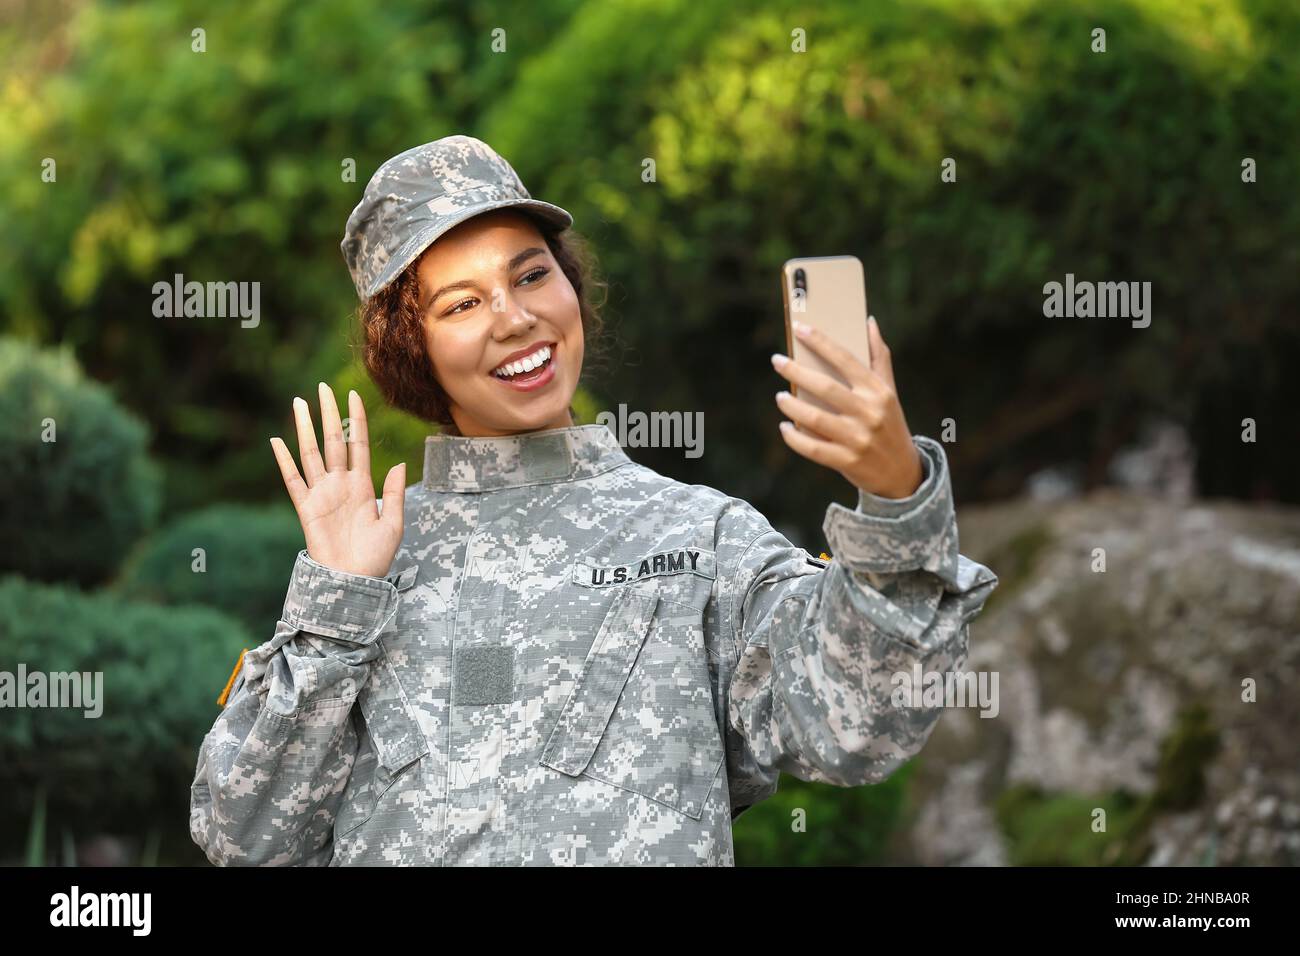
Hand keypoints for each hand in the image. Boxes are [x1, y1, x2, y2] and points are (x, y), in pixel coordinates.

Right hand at [269, 383, 406, 577]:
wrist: (353, 582)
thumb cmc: (375, 558)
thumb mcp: (394, 525)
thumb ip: (394, 494)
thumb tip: (398, 464)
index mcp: (363, 486)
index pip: (359, 444)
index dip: (357, 420)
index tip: (354, 395)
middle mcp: (341, 484)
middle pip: (333, 441)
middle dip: (329, 414)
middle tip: (322, 387)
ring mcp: (322, 494)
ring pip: (311, 453)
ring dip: (305, 428)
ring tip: (298, 403)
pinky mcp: (306, 509)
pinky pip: (293, 480)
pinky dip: (284, 460)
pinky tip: (277, 441)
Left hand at [771, 315, 923, 499]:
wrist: (902, 472)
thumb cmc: (889, 424)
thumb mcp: (889, 391)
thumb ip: (879, 357)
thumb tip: (869, 322)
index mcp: (878, 391)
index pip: (846, 360)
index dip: (821, 342)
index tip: (799, 328)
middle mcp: (869, 413)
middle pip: (825, 387)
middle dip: (796, 372)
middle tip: (777, 361)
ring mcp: (858, 438)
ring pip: (815, 418)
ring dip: (792, 405)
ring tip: (780, 397)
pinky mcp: (847, 461)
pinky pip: (812, 448)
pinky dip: (794, 438)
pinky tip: (785, 427)